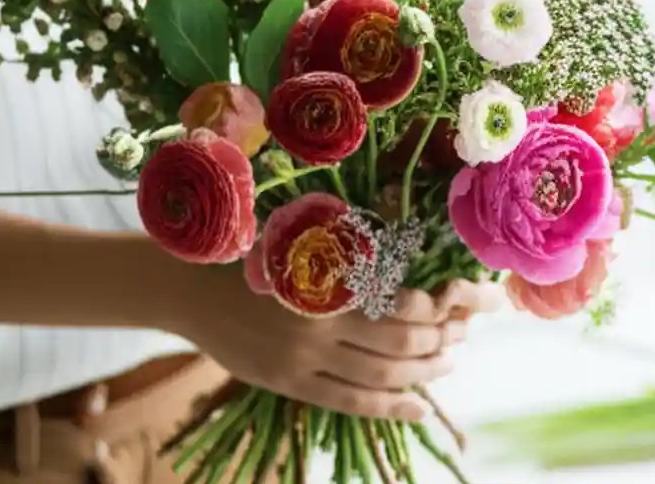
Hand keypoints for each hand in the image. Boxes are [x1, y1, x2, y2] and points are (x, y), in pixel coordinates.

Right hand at [161, 264, 502, 419]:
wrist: (193, 291)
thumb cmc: (258, 260)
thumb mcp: (305, 248)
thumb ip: (351, 263)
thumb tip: (410, 273)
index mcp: (327, 281)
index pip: (398, 302)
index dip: (434, 308)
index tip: (453, 303)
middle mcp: (319, 323)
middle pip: (398, 343)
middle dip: (438, 342)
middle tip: (460, 337)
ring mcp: (304, 358)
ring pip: (380, 375)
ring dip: (423, 373)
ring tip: (448, 364)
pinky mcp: (291, 383)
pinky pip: (349, 402)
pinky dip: (389, 407)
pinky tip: (418, 407)